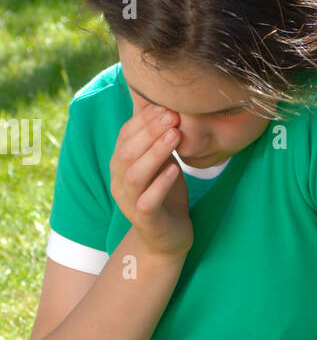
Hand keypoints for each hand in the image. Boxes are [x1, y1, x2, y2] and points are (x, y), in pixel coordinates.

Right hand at [110, 99, 193, 258]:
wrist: (168, 238)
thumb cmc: (165, 193)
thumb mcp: (161, 161)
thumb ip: (158, 138)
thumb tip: (164, 101)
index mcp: (120, 164)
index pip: (125, 135)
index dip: (143, 119)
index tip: (166, 104)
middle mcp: (119, 181)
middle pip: (126, 152)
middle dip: (149, 132)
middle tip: (173, 116)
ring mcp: (129, 202)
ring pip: (134, 175)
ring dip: (154, 153)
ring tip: (175, 136)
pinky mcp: (145, 220)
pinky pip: (148, 201)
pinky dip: (160, 184)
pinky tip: (175, 169)